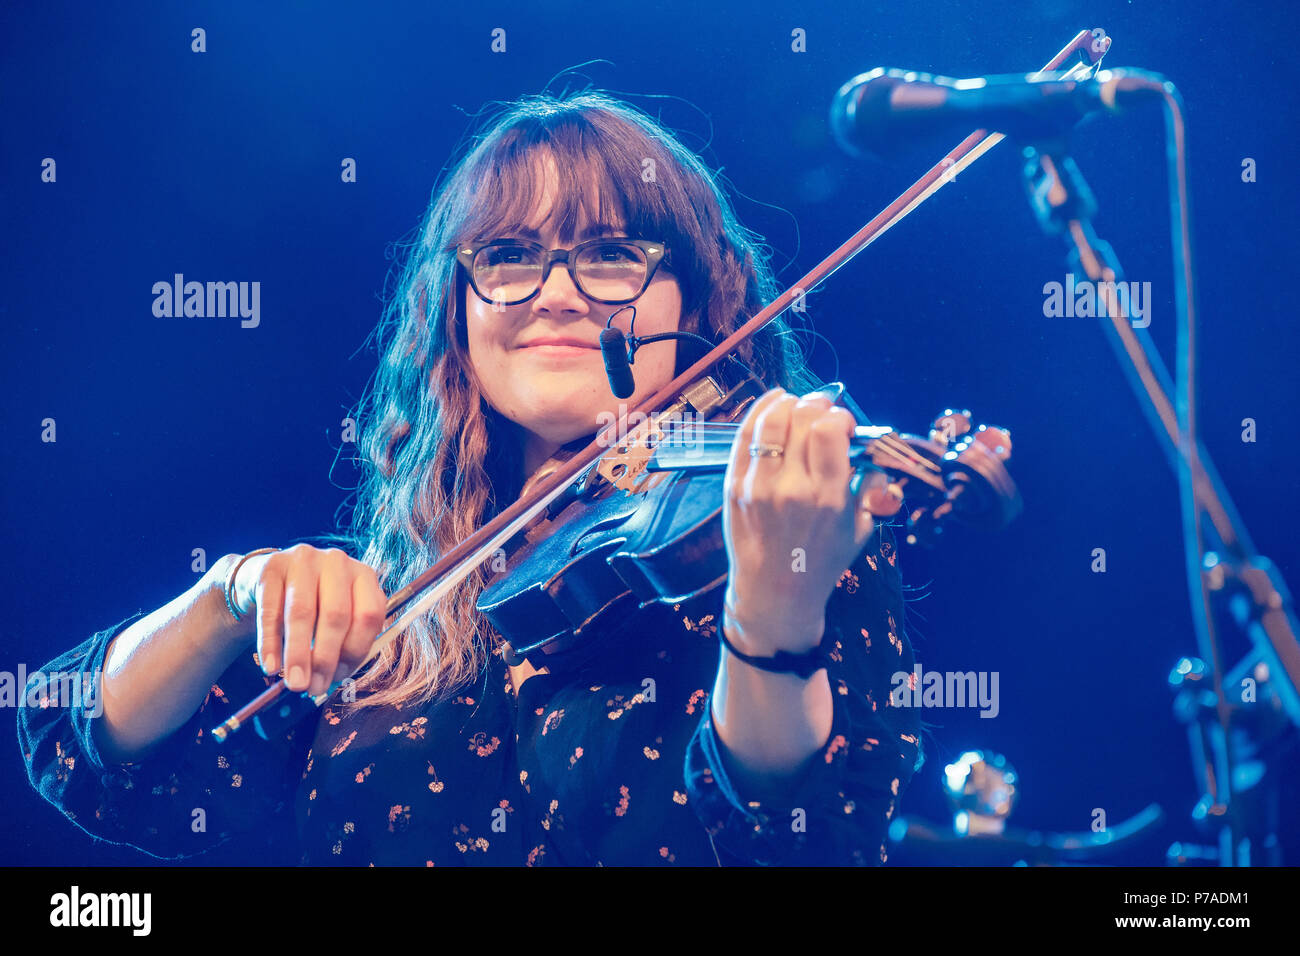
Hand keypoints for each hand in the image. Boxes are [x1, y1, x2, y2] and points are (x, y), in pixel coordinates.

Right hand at [231, 545, 388, 695]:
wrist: (268, 581)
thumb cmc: (312, 604)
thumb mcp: (334, 616)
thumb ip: (341, 643)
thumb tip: (332, 679)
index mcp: (363, 575)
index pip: (369, 615)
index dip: (355, 651)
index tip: (338, 677)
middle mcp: (337, 562)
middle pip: (336, 615)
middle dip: (325, 658)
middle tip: (314, 688)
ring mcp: (304, 559)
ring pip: (302, 612)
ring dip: (298, 654)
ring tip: (295, 683)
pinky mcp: (272, 566)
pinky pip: (271, 610)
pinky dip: (270, 642)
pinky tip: (271, 666)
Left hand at [722, 388, 880, 656]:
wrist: (774, 594)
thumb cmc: (821, 562)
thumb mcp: (861, 529)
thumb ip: (872, 489)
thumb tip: (871, 455)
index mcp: (829, 498)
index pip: (830, 430)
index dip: (840, 417)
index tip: (844, 426)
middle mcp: (792, 488)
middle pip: (803, 418)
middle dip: (818, 405)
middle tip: (824, 412)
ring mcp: (758, 485)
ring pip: (772, 420)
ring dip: (790, 403)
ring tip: (799, 407)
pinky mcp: (734, 485)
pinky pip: (745, 435)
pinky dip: (760, 410)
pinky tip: (774, 403)